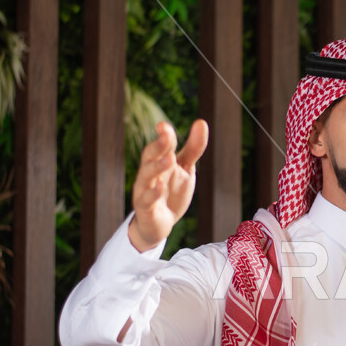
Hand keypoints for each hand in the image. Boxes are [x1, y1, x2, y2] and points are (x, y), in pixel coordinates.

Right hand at [129, 119, 208, 251]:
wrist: (160, 224)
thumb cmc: (171, 192)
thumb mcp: (185, 169)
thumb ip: (193, 148)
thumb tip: (201, 122)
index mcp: (158, 161)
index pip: (160, 145)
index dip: (164, 135)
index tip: (165, 125)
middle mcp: (149, 174)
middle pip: (150, 157)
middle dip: (158, 146)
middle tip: (167, 135)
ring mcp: (145, 191)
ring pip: (146, 176)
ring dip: (157, 167)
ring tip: (169, 159)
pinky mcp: (145, 209)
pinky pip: (146, 200)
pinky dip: (153, 193)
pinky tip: (160, 186)